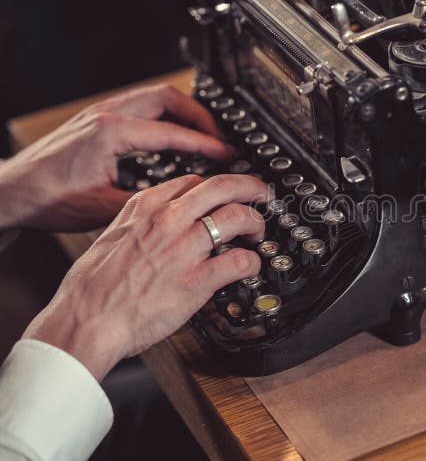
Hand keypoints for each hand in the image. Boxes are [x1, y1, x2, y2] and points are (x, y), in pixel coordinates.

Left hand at [0, 84, 234, 231]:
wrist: (10, 192)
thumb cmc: (47, 199)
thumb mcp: (104, 208)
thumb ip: (149, 201)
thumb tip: (182, 201)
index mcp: (112, 134)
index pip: (174, 133)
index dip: (206, 144)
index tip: (227, 154)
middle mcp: (107, 116)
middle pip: (169, 98)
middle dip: (200, 117)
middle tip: (219, 138)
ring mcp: (100, 114)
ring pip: (155, 97)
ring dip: (182, 113)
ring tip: (201, 136)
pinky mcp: (95, 119)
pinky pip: (140, 106)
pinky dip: (163, 116)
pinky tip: (169, 137)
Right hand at [23, 174, 269, 379]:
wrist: (84, 322)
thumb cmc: (91, 289)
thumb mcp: (111, 238)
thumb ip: (138, 226)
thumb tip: (154, 226)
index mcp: (144, 208)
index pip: (192, 181)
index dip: (216, 185)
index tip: (226, 192)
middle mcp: (167, 221)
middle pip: (222, 186)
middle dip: (250, 186)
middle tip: (261, 194)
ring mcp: (183, 249)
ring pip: (237, 216)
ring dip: (255, 222)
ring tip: (258, 233)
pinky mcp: (196, 281)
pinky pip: (239, 261)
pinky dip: (252, 262)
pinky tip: (251, 267)